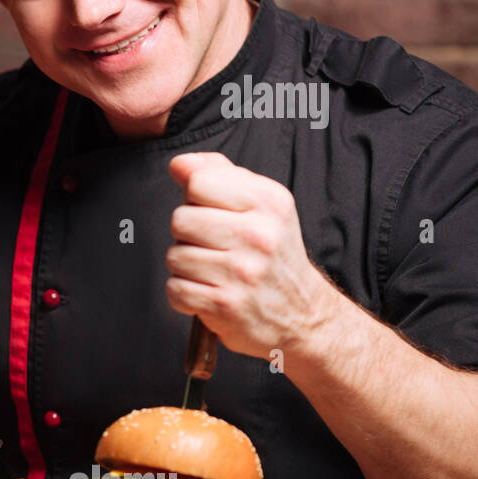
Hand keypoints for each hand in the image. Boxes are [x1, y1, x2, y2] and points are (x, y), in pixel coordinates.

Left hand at [165, 153, 335, 358]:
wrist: (303, 315)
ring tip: (213, 272)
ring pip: (174, 256)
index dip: (195, 198)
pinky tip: (207, 293)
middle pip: (180, 220)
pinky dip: (183, 295)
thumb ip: (219, 175)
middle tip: (213, 247)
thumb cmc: (271, 254)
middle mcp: (260, 235)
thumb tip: (180, 163)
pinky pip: (175, 290)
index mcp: (269, 202)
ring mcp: (243, 272)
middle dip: (187, 235)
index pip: (199, 182)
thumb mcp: (261, 205)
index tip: (212, 213)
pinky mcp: (226, 305)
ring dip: (185, 267)